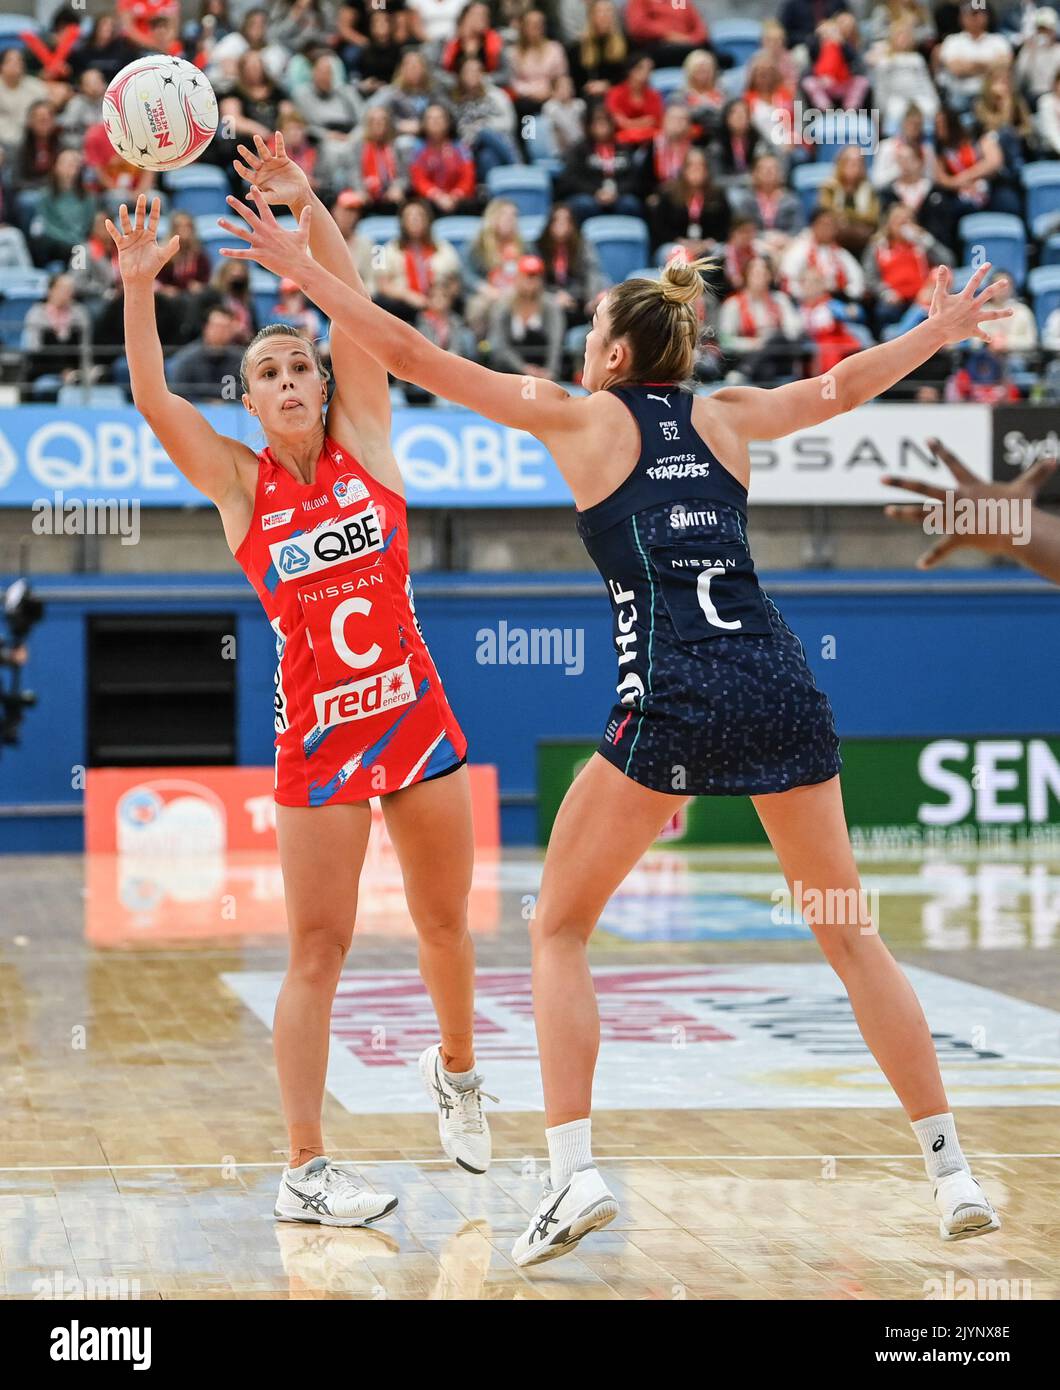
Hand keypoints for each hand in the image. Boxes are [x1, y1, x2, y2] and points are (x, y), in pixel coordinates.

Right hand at [104, 195, 178, 285]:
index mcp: (151, 236)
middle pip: (140, 217)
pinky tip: (108, 222)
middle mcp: (140, 235)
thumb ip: (171, 247)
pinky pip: (116, 234)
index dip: (155, 210)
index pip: (154, 220)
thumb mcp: (163, 257)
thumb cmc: (152, 268)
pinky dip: (111, 229)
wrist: (140, 279)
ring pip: (126, 223)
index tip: (156, 198)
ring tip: (123, 206)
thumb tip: (178, 237)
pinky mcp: (122, 245)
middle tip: (141, 195)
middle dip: (141, 207)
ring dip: (124, 215)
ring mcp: (130, 239)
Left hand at [218, 186, 312, 278]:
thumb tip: (310, 207)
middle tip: (228, 198)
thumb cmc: (300, 251)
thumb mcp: (303, 233)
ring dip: (229, 227)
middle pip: (248, 216)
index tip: (252, 187)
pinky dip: (231, 253)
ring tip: (219, 221)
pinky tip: (221, 251)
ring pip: (241, 233)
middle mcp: (265, 232)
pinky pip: (242, 254)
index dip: (258, 196)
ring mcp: (260, 244)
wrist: (299, 267)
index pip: (264, 207)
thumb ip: (305, 219)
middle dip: (238, 206)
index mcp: (273, 226)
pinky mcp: (258, 256)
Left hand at [233, 131, 309, 207]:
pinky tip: (278, 133)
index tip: (235, 162)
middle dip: (246, 154)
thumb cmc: (285, 198)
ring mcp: (272, 163)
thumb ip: (262, 196)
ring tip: (256, 137)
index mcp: (258, 180)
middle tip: (239, 147)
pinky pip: (280, 149)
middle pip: (252, 160)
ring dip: (260, 144)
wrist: (299, 193)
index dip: (240, 168)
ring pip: (264, 152)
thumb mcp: (273, 197)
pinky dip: (279, 141)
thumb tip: (247, 197)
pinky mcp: (282, 159)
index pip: (246, 173)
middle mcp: (263, 170)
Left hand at [883, 438, 1056, 566]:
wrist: (1018, 526)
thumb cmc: (1022, 507)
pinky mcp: (957, 535)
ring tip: (888, 511)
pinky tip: (921, 565)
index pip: (953, 462)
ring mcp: (954, 517)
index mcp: (971, 485)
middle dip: (901, 482)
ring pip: (922, 514)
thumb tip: (1057, 458)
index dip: (941, 450)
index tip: (928, 440)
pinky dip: (933, 558)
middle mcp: (957, 498)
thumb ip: (1039, 472)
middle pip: (923, 487)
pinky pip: (942, 549)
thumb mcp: (1027, 487)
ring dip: (903, 513)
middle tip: (881, 478)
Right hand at [927, 262, 1011, 344]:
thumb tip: (941, 266)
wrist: (937, 331)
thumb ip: (941, 281)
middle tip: (1006, 282)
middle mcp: (972, 307)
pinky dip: (985, 337)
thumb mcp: (939, 296)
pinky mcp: (972, 330)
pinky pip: (980, 334)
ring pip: (992, 315)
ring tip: (1012, 311)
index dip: (981, 272)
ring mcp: (973, 318)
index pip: (975, 281)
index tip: (988, 264)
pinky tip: (990, 339)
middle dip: (997, 287)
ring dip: (1002, 313)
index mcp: (965, 298)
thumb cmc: (937, 313)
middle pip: (988, 294)